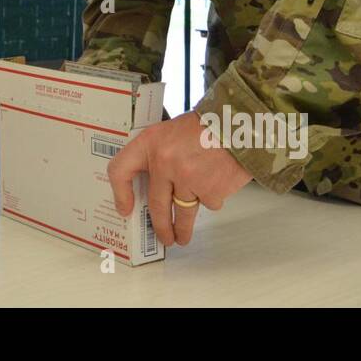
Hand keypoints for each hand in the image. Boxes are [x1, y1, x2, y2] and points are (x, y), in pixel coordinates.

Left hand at [107, 111, 252, 247]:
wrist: (240, 123)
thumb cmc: (207, 124)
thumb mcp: (171, 132)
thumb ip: (159, 154)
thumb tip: (151, 185)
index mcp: (150, 143)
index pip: (121, 170)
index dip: (120, 193)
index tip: (125, 209)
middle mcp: (165, 162)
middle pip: (156, 206)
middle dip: (160, 227)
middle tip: (164, 237)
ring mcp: (187, 179)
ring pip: (183, 212)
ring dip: (183, 229)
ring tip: (183, 237)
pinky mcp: (210, 191)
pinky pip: (208, 203)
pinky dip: (211, 198)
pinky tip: (217, 184)